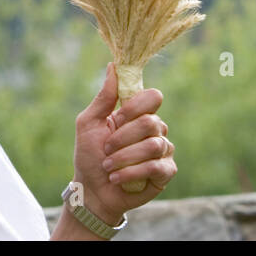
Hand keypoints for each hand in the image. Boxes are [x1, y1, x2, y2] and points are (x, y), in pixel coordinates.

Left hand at [71, 62, 175, 228]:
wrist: (92, 189)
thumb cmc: (89, 154)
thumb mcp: (89, 123)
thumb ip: (104, 98)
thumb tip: (113, 66)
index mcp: (137, 114)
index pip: (153, 97)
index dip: (134, 107)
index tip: (115, 119)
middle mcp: (155, 129)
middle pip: (151, 122)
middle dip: (122, 137)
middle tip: (106, 148)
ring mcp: (163, 150)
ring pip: (154, 145)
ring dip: (124, 157)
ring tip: (108, 166)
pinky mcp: (166, 172)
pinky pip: (157, 167)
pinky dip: (132, 172)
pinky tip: (117, 178)